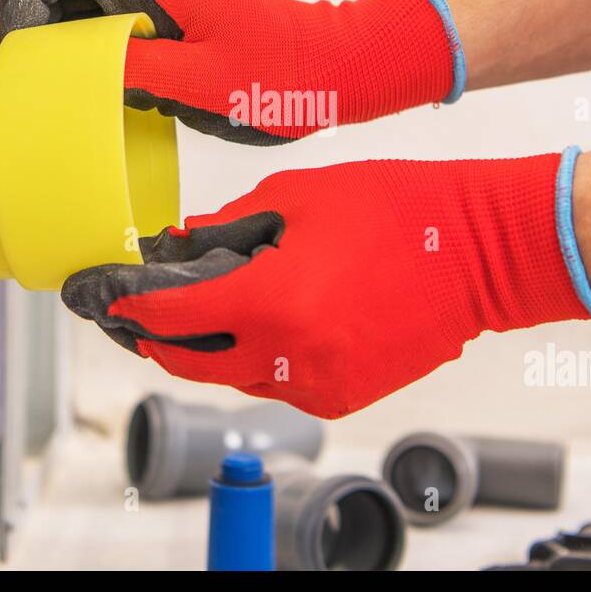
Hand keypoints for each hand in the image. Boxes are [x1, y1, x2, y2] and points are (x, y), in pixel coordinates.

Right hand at [0, 0, 462, 143]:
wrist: (340, 66)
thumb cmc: (284, 75)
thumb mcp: (201, 83)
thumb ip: (130, 68)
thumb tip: (68, 65)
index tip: (21, 43)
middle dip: (39, 21)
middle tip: (39, 77)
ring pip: (91, 2)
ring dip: (71, 40)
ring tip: (71, 90)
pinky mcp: (181, 18)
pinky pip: (122, 23)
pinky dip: (102, 51)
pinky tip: (112, 92)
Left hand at [63, 154, 590, 417]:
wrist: (479, 251)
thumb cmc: (398, 209)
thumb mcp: (300, 196)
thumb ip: (231, 225)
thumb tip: (188, 242)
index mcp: (270, 301)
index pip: (170, 317)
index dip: (131, 308)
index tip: (111, 300)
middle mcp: (287, 356)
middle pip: (189, 363)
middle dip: (158, 339)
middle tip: (145, 312)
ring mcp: (318, 384)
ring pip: (234, 377)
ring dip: (212, 349)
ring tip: (212, 309)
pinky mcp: (345, 395)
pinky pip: (279, 386)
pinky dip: (262, 360)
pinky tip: (271, 323)